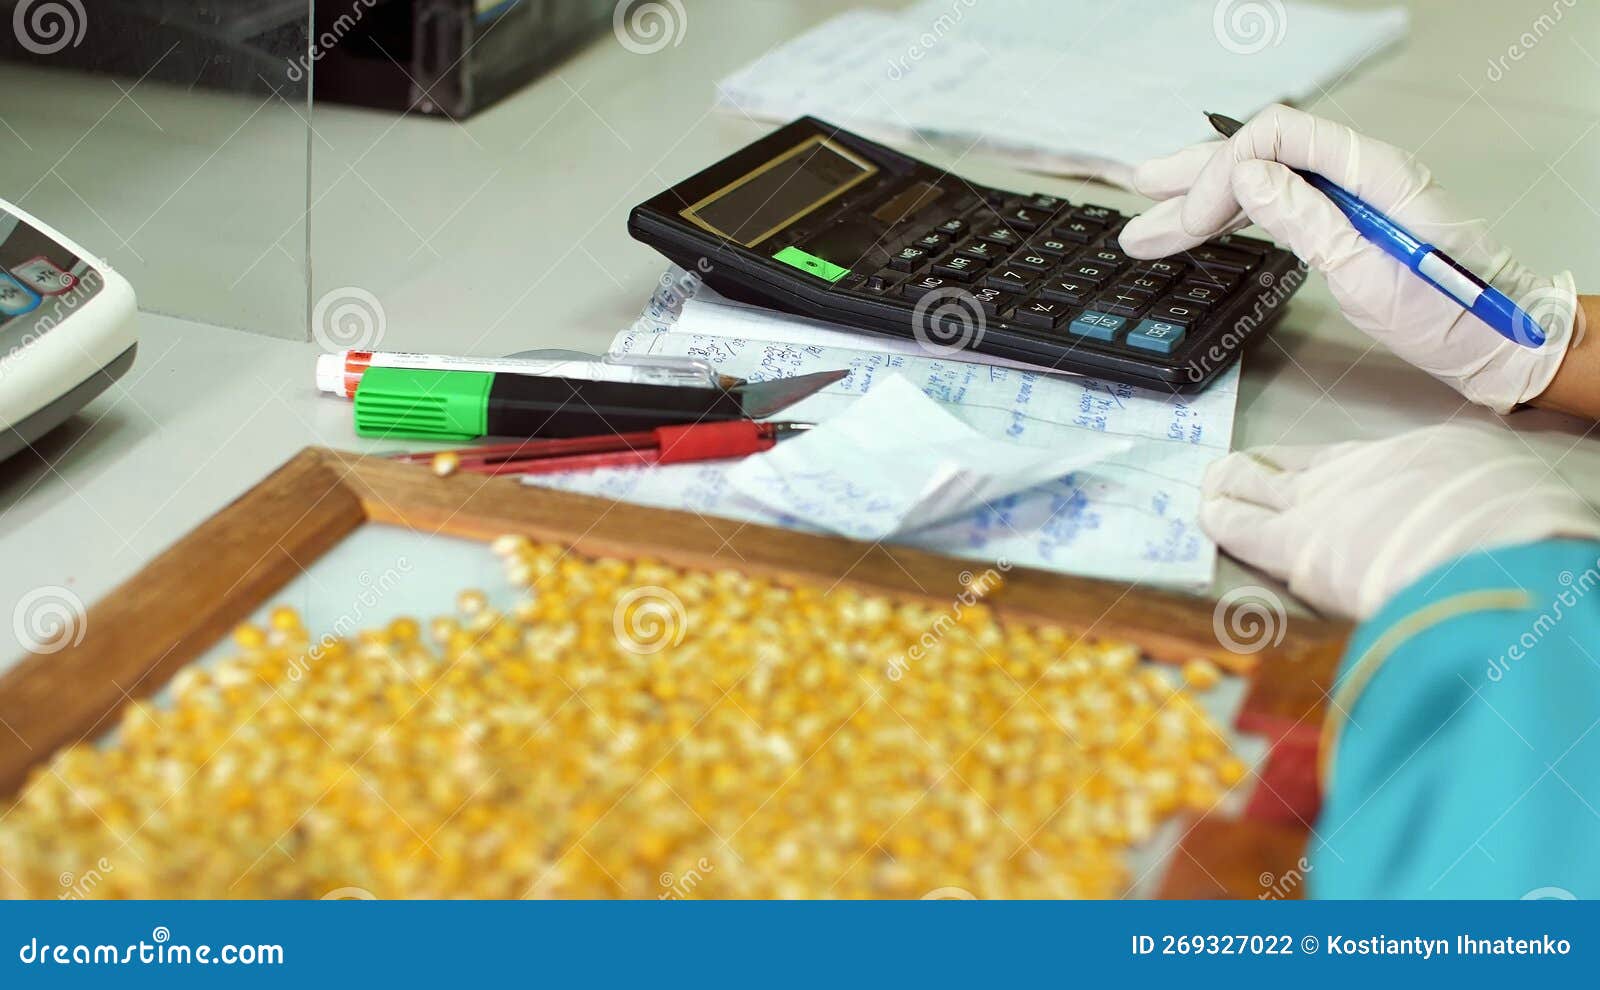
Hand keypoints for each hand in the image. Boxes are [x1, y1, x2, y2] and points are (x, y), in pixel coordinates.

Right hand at [1119, 105, 1579, 414]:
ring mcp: (1355, 200)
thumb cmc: (1453, 317)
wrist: (1505, 343)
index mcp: (1372, 174)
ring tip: (1151, 224)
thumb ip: (1307, 221)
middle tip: (1143, 197)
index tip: (1189, 222)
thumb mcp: (1370, 275)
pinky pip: (1282, 206)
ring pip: (1266, 183)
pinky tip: (1205, 230)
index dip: (1223, 172)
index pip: (1276, 139)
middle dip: (1196, 177)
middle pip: (1263, 156)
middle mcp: (1362, 176)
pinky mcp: (1352, 226)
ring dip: (1205, 202)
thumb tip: (1249, 179)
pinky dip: (1237, 218)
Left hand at [1200, 424, 1599, 618]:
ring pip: (1253, 486)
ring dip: (1229, 493)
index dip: (1319, 475)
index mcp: (1412, 458)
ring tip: (1211, 496)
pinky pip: (1240, 524)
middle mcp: (1359, 472)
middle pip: (1292, 465)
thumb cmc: (1519, 528)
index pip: (1348, 463)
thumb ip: (1475, 506)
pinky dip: (1220, 519)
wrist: (1500, 546)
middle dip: (1261, 474)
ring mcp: (1322, 504)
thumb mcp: (1502, 496)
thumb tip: (1496, 521)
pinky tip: (1206, 517)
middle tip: (1237, 478)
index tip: (1308, 479)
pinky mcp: (1295, 545)